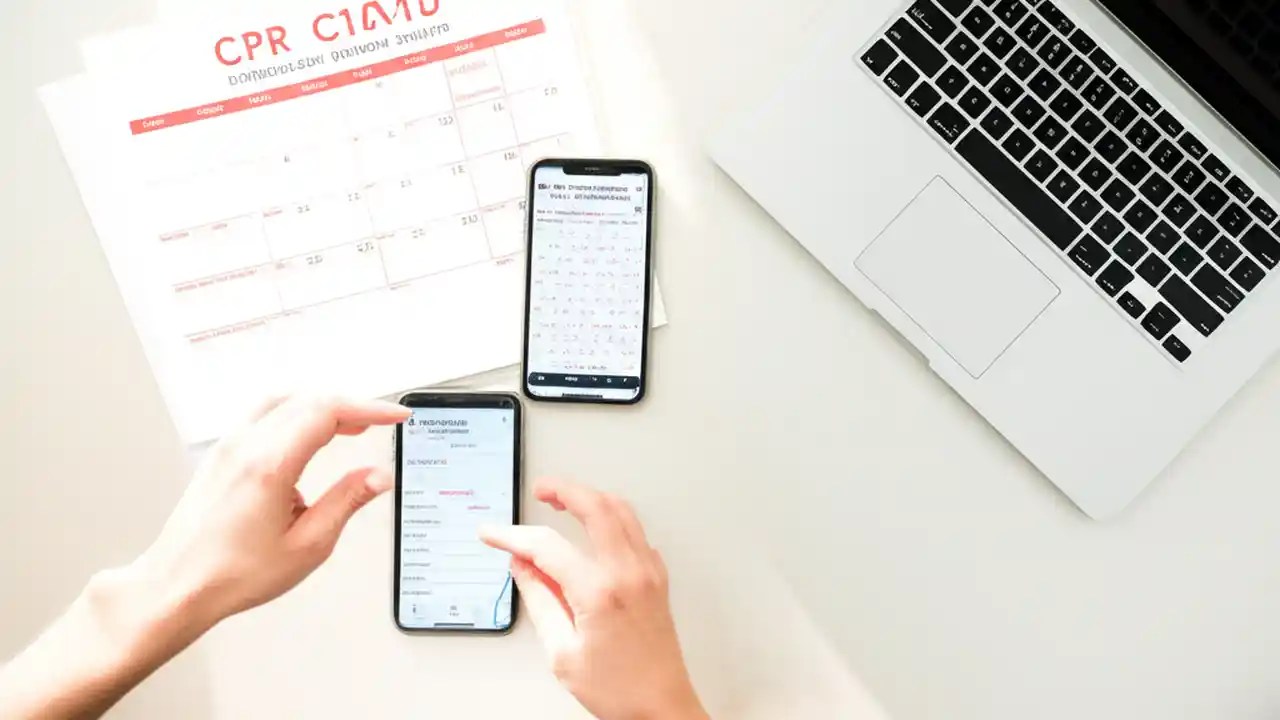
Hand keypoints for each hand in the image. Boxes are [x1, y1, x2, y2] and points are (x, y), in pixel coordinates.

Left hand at [132, 395, 408, 626]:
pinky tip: (307, 434)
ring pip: (283, 402)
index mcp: (269, 465)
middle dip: (350, 407)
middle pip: (307, 400)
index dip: (368, 409)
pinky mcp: (220, 455)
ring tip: (347, 426)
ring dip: (321, 407)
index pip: (327, 412)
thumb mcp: (308, 545)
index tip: (394, 417)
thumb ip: (346, 502)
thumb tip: (377, 477)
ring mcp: (228, 448)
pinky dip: (295, 414)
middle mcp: (245, 447)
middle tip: (378, 423)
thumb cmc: (232, 574)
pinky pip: (262, 415)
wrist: (177, 586)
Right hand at [481, 479, 707, 719]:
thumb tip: (523, 567)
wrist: (661, 708)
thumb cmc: (618, 690)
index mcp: (600, 592)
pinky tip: (597, 530)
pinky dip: (613, 520)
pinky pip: (635, 533)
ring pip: (621, 511)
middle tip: (540, 490)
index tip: (493, 533)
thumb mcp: (562, 652)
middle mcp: (628, 573)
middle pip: (595, 507)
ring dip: (591, 498)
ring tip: (565, 500)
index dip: (512, 535)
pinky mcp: (657, 578)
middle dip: (563, 490)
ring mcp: (648, 572)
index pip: (546, 546)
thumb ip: (541, 600)